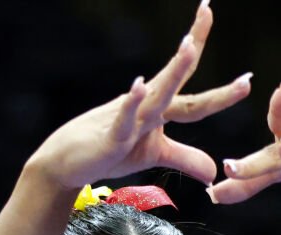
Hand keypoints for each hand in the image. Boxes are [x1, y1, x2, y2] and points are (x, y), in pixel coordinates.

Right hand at [26, 0, 250, 190]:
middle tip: (207, 9)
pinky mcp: (112, 139)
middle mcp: (146, 106)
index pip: (185, 73)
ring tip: (188, 45)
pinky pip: (124, 120)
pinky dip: (132, 103)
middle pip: (177, 77)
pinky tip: (138, 86)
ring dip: (174, 71)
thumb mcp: (152, 155)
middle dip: (193, 47)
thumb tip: (213, 171)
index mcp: (158, 106)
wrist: (67, 163)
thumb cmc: (109, 151)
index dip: (197, 42)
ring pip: (157, 96)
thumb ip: (184, 157)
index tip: (207, 8)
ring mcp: (130, 120)